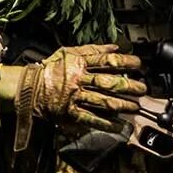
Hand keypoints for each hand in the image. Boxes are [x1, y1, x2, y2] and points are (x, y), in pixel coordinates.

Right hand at [30, 44, 146, 131]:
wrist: (30, 88)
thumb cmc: (52, 69)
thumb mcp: (69, 52)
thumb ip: (92, 50)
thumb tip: (114, 47)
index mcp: (79, 63)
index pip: (106, 61)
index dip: (125, 62)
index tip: (138, 65)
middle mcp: (78, 79)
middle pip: (108, 82)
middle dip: (128, 86)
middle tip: (142, 89)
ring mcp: (74, 97)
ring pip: (102, 101)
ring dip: (121, 105)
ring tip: (135, 107)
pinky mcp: (70, 112)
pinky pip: (90, 118)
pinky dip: (106, 123)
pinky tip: (119, 126)